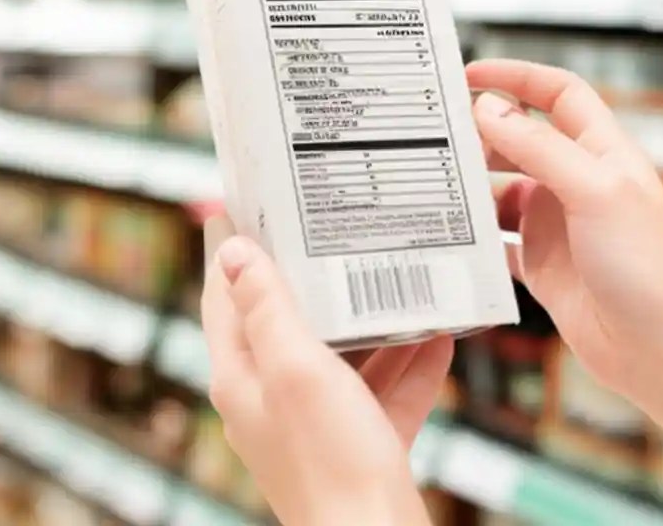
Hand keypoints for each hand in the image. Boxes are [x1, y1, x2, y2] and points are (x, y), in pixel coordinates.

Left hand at [200, 215, 446, 525]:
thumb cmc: (332, 459)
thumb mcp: (295, 366)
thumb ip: (266, 307)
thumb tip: (234, 252)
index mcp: (241, 378)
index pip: (222, 299)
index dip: (229, 251)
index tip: (243, 203)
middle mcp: (270, 400)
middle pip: (286, 323)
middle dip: (313, 277)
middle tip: (334, 228)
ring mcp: (315, 426)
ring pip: (342, 357)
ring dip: (372, 319)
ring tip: (400, 274)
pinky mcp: (358, 447)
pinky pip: (382, 394)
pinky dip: (408, 365)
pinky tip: (440, 336)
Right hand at [468, 59, 662, 394]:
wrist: (661, 350)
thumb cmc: (647, 268)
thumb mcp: (593, 191)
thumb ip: (539, 148)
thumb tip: (488, 108)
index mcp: (602, 153)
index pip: (558, 93)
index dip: (517, 77)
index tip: (470, 76)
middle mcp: (578, 184)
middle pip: (521, 140)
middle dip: (481, 134)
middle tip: (435, 136)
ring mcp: (558, 226)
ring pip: (502, 192)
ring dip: (471, 188)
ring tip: (431, 186)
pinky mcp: (543, 267)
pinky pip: (496, 244)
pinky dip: (471, 238)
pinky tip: (445, 236)